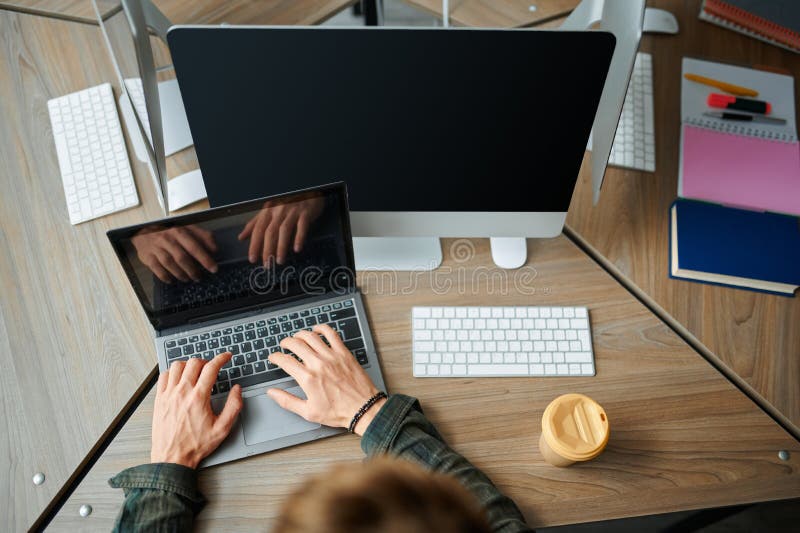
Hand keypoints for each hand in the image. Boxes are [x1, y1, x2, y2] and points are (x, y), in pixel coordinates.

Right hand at [131, 225, 217, 282]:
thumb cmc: (170, 232)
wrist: (143, 232)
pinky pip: (157, 269)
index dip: (205, 259)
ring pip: (170, 264)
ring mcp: (156, 248)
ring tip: (188, 279)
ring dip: (181, 274)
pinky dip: (165, 276)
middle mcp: (167, 239)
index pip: (194, 247)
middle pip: (182, 258)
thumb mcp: (188, 229)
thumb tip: (215, 249)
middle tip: (199, 277)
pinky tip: (171, 280)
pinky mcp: (148, 256)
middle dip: (193, 270)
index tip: (214, 268)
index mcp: (179, 232)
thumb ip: (203, 236)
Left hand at [151, 353, 242, 468]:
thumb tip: (237, 390)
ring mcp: (168, 395)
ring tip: (195, 371)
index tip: (226, 357)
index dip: (221, 358)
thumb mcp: (222, 429)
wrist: (172, 458)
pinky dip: (172, 372)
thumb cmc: (195, 445)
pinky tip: (178, 378)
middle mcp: (182, 392)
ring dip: (188, 365)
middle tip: (211, 368)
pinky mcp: (159, 400)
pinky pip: (163, 376)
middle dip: (206, 361)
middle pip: (194, 363)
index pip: (211, 368)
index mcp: (199, 397)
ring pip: (177, 366)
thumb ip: (234, 406)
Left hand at [238, 197, 323, 265]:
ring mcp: (292, 211)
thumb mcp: (269, 211)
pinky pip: (301, 226)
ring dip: (281, 247)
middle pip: (270, 232)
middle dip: (267, 250)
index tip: (252, 259)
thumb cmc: (287, 202)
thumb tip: (241, 237)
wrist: (307, 191)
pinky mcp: (305, 213)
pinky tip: (297, 249)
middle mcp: (278, 210)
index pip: (258, 229)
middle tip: (266, 264)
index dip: (254, 245)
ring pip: (284, 230)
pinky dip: (299, 238)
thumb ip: (255, 223)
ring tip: (280, 260)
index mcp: (268, 211)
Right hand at [266, 324, 385, 435]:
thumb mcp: (308, 412)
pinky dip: (322, 328)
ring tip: (297, 337)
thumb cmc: (338, 412)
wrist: (362, 408)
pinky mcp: (343, 353)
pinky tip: (317, 330)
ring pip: (311, 336)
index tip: (274, 357)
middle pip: (296, 344)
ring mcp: (332, 356)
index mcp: (308, 378)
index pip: (285, 361)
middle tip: (284, 345)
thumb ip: (287, 401)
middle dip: (286, 343)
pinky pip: (331, 334)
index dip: (275, 357)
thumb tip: (272, 393)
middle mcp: (318, 364)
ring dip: (300, 334)